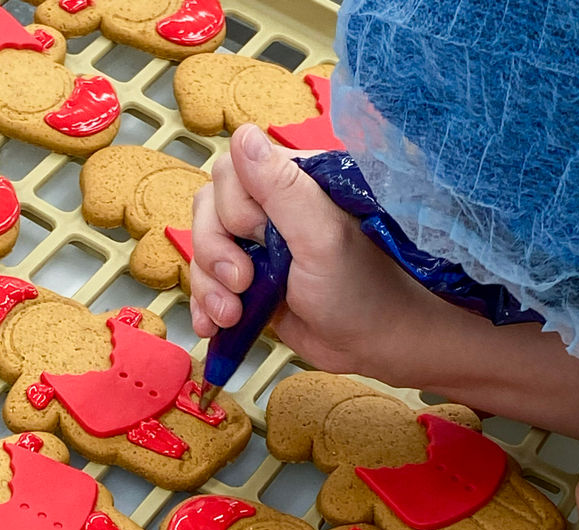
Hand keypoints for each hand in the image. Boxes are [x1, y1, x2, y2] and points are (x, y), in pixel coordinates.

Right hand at [189, 124, 441, 380]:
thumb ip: (283, 187)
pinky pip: (209, 284)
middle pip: (208, 212)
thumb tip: (243, 135)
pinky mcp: (252, 284)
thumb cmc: (361, 290)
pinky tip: (212, 326)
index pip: (230, 175)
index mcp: (294, 182)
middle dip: (215, 253)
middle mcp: (271, 208)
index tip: (260, 241)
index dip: (233, 212)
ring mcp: (258, 248)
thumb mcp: (322, 237)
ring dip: (208, 286)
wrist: (374, 345)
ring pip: (203, 250)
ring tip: (232, 315)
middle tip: (243, 284)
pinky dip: (204, 306)